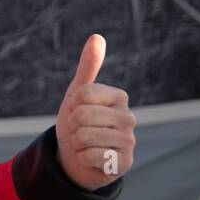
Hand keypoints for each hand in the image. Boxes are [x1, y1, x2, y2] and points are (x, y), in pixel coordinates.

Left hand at [55, 34, 135, 190]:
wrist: (77, 157)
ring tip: (84, 144)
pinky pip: (90, 156)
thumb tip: (97, 37)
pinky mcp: (124, 162)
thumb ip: (88, 65)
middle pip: (82, 115)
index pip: (83, 93)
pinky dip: (82, 158)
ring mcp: (129, 141)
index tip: (76, 111)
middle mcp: (128, 117)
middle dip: (72, 125)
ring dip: (76, 143)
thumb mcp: (78, 93)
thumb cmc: (78, 122)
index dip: (71, 105)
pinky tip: (90, 158)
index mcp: (119, 97)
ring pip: (84, 136)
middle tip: (79, 130)